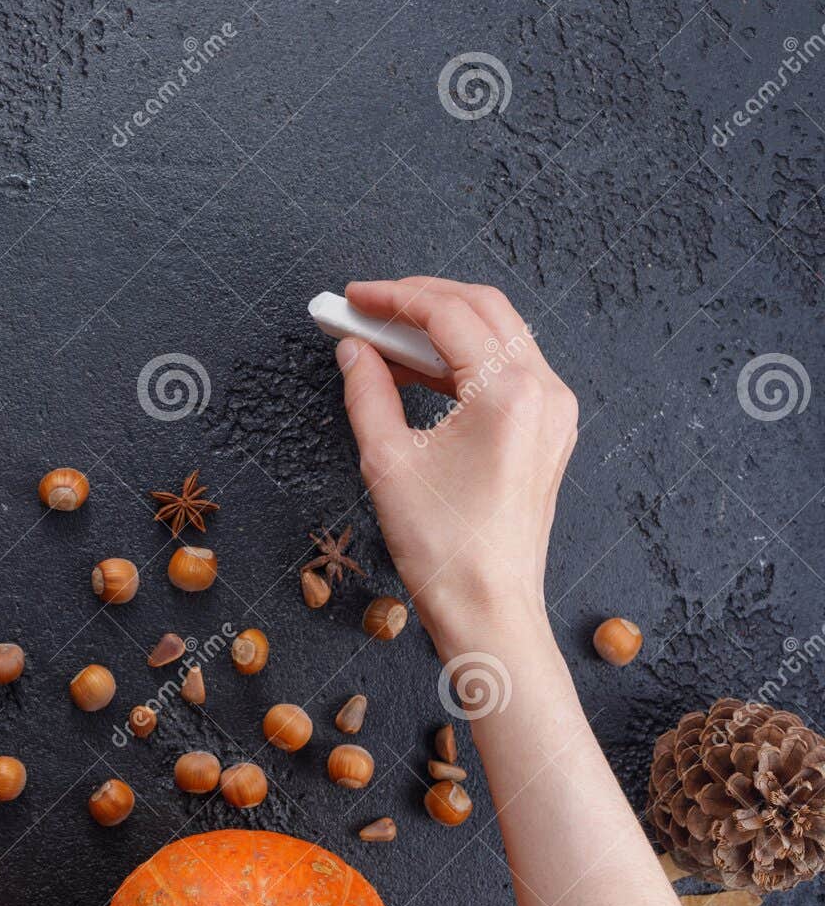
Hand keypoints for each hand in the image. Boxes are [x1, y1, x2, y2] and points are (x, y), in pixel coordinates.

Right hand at [336, 277, 577, 655]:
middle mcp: (544, 392)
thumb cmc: (445, 549)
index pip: (448, 313)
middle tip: (368, 306)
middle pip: (482, 307)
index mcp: (508, 394)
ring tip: (385, 338)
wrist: (488, 608)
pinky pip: (508, 368)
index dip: (393, 297)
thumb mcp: (387, 461)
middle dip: (420, 299)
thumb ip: (367, 392)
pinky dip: (462, 358)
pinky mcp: (549, 430)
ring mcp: (553, 410)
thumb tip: (353, 350)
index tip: (354, 298)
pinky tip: (418, 370)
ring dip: (441, 326)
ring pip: (499, 333)